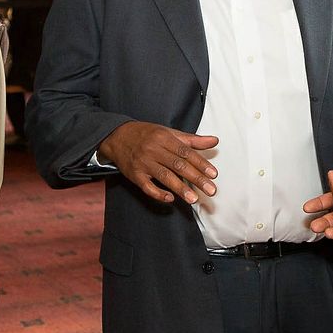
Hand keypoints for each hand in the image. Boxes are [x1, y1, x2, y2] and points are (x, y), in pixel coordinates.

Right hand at [98, 121, 218, 204]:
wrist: (117, 136)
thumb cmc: (147, 135)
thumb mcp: (169, 133)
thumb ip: (192, 140)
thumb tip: (215, 140)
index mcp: (164, 138)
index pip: (186, 152)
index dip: (200, 163)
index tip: (213, 174)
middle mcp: (154, 150)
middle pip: (178, 165)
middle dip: (196, 178)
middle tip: (210, 190)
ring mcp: (143, 163)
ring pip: (164, 176)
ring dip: (180, 189)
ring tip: (194, 199)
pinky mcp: (134, 175)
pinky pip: (147, 187)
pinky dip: (158, 193)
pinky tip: (170, 199)